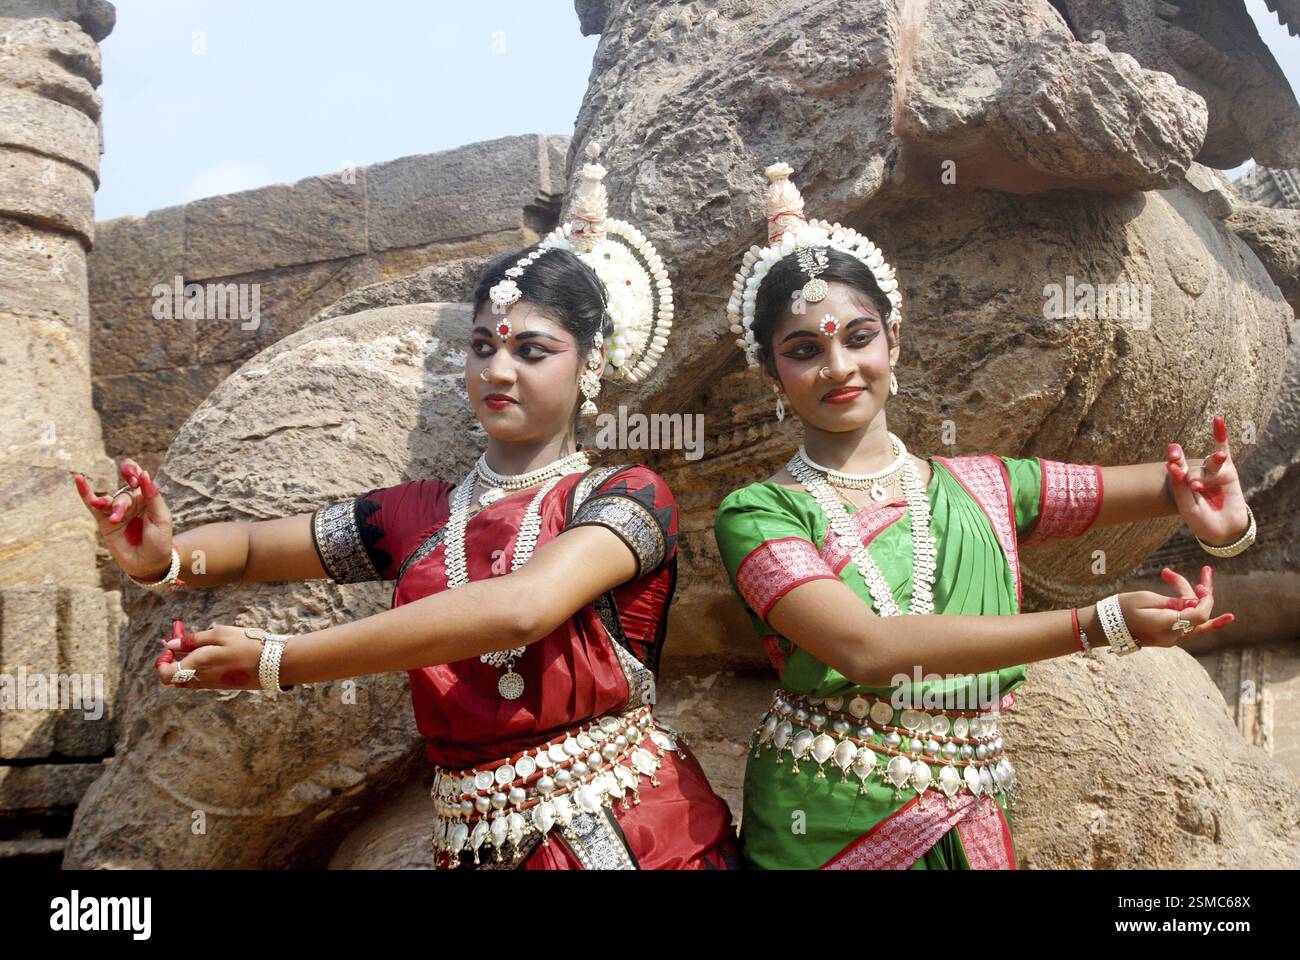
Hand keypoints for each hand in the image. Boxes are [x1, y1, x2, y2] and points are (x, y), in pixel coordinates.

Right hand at [74, 458, 174, 579]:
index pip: (137, 476)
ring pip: (108, 501)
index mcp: (147, 498)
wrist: (148, 564)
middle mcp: (131, 502)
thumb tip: (144, 473)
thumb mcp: (161, 518)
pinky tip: (79, 479)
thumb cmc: (159, 541)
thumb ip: (152, 496)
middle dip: (121, 504)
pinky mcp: (104, 522)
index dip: (132, 471)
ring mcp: (117, 512)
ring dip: (108, 507)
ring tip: (113, 519)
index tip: (133, 477)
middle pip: (122, 493)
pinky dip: (85, 493)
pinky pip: (93, 504)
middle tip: (120, 514)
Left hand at [155, 621, 264, 690]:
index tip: (170, 647)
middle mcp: (202, 678)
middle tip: (182, 641)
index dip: (162, 662)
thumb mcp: (221, 634)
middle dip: (174, 658)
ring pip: (188, 678)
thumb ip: (194, 639)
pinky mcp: (223, 685)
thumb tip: (171, 644)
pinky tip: (212, 653)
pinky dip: (199, 667)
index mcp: (198, 665)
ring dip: (187, 663)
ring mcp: (213, 684)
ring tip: (200, 643)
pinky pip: (201, 679)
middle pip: (176, 676)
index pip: (165, 674)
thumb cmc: (248, 644)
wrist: (275, 663)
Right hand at [1113, 565, 1233, 648]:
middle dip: (1204, 594)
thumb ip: (1173, 602)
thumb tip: (1195, 602)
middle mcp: (1173, 637)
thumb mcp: (1145, 599)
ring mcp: (1171, 640)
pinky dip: (1202, 619)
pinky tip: (1225, 618)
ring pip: (1196, 621)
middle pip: (1200, 617)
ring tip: (1180, 578)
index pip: (1199, 614)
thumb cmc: (1121, 609)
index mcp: (1167, 626)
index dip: (1206, 598)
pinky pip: (1190, 629)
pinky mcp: (1168, 638)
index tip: (1201, 583)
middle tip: (1206, 571)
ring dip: (1196, 601)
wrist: (1103, 627)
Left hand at [1166, 415, 1250, 546]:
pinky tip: (1217, 420)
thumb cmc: (1202, 521)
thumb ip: (1180, 489)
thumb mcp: (1188, 508)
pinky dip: (1220, 435)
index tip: (1172, 463)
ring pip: (1209, 467)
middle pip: (1192, 468)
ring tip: (1207, 480)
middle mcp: (1195, 474)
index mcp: (1181, 483)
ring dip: (1209, 471)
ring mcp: (1211, 472)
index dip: (1174, 463)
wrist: (1225, 530)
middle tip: (1193, 484)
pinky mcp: (1228, 471)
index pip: (1175, 468)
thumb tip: (1172, 466)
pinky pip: (1224, 449)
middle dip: (1192, 474)